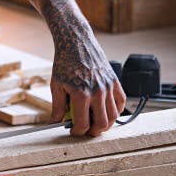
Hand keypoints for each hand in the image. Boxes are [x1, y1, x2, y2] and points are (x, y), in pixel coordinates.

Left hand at [41, 0, 125, 136]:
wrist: (76, 42)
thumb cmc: (64, 63)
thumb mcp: (56, 85)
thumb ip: (57, 107)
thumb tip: (54, 124)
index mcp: (81, 94)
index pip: (83, 124)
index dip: (77, 132)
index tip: (72, 131)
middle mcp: (97, 92)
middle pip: (102, 124)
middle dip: (93, 132)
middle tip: (85, 130)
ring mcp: (108, 87)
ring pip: (113, 116)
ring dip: (105, 124)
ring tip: (94, 122)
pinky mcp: (115, 81)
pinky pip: (121, 102)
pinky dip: (116, 111)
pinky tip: (105, 111)